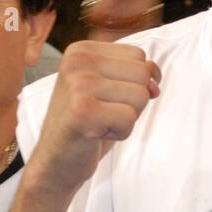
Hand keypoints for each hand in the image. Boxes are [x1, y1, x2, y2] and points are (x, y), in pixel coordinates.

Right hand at [26, 41, 159, 200]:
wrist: (56, 161)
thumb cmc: (86, 126)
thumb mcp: (110, 92)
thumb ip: (134, 77)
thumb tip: (155, 78)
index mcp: (82, 50)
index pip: (139, 56)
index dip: (134, 84)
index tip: (106, 99)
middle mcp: (78, 60)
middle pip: (142, 73)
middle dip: (133, 101)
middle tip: (104, 114)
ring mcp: (78, 84)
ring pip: (140, 95)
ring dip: (127, 118)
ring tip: (100, 123)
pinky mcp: (82, 110)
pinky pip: (130, 119)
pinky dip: (121, 133)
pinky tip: (96, 134)